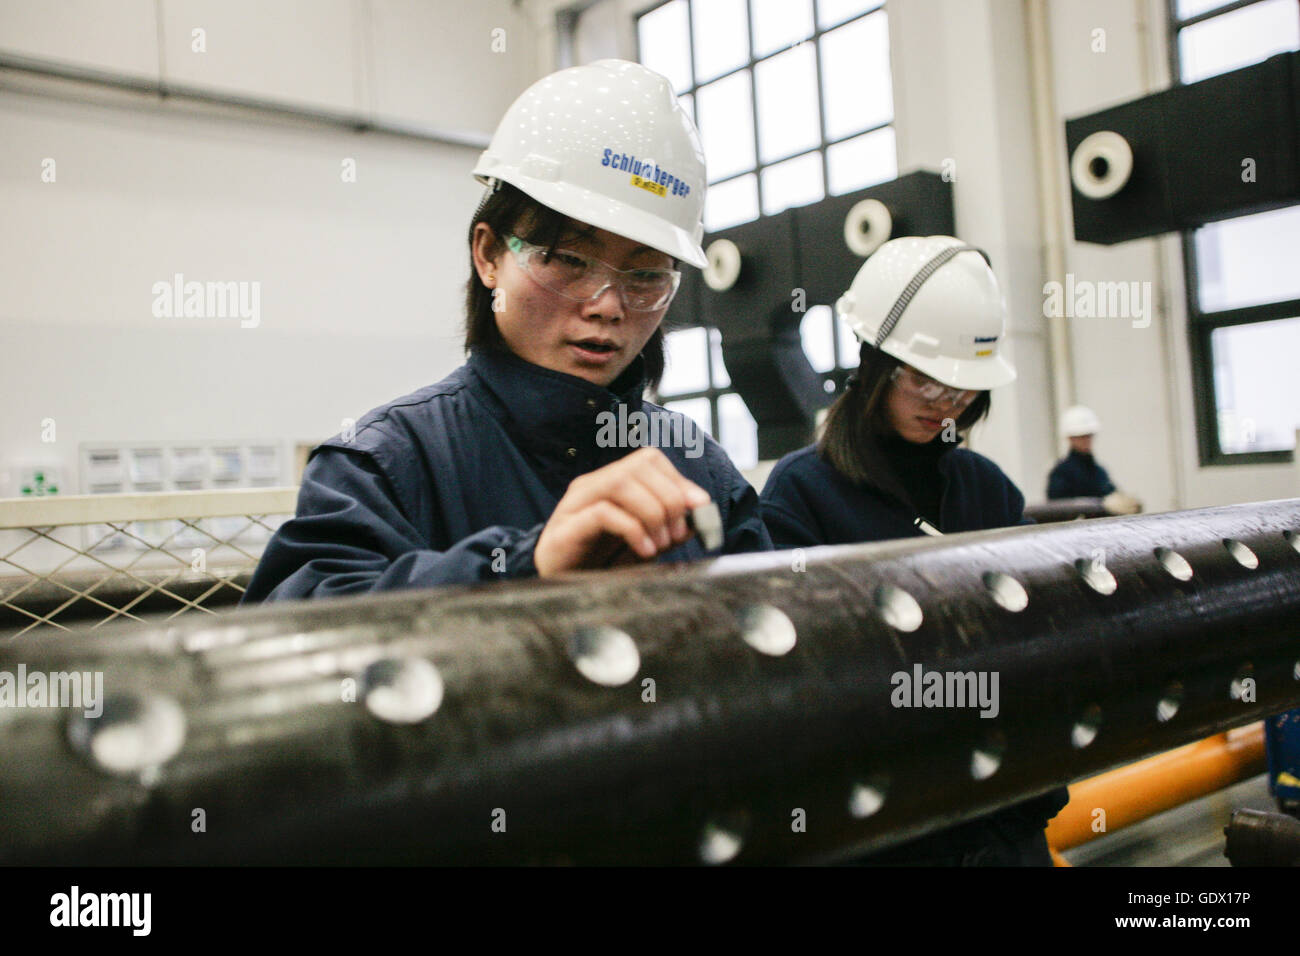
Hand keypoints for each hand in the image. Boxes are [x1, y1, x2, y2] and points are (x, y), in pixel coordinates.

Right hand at [534, 447, 712, 576]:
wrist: (558, 588)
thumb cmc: (601, 562)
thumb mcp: (644, 543)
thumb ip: (670, 527)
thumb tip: (700, 514)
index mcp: (612, 482)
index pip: (649, 459)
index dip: (679, 480)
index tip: (699, 509)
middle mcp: (593, 485)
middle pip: (638, 466)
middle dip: (669, 498)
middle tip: (678, 534)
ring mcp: (576, 503)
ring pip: (620, 483)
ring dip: (652, 511)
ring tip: (661, 544)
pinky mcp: (566, 527)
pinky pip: (602, 512)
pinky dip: (632, 529)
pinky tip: (644, 550)